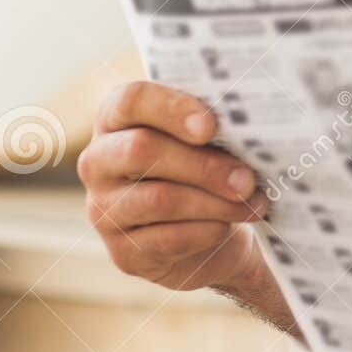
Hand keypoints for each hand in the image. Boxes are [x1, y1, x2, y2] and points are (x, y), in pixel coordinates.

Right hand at [79, 80, 274, 296]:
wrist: (210, 235)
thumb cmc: (208, 171)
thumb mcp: (208, 143)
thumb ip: (215, 128)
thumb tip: (249, 128)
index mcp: (117, 120)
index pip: (131, 100)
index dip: (171, 109)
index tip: (211, 125)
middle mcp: (99, 162)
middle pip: (142, 150)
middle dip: (203, 165)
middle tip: (247, 179)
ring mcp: (104, 210)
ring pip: (160, 199)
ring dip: (214, 203)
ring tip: (251, 203)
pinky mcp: (123, 251)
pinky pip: (168, 239)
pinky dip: (207, 231)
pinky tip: (229, 226)